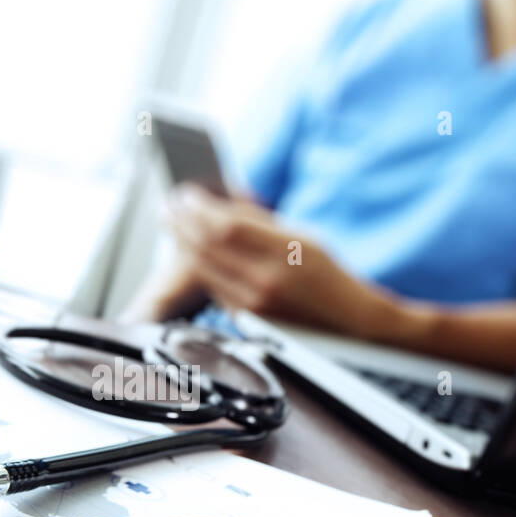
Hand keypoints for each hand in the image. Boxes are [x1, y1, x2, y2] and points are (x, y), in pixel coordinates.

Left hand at [165, 185, 403, 338]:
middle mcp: (267, 281)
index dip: (199, 209)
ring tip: (171, 223)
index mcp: (285, 253)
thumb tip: (220, 199)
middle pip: (206, 248)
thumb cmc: (326, 274)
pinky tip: (189, 250)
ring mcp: (254, 305)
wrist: (347, 323)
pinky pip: (212, 288)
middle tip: (168, 205)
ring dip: (182, 244)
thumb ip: (260, 221)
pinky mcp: (246, 321)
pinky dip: (196, 265)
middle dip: (181, 223)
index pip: (226, 227)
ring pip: (202, 269)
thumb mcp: (302, 237)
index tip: (186, 193)